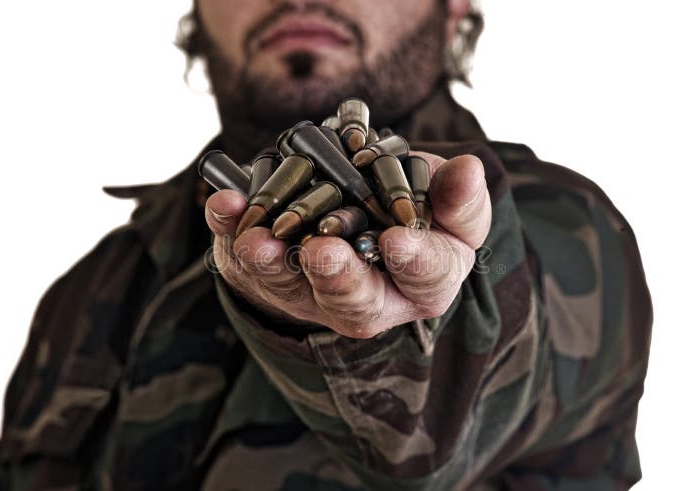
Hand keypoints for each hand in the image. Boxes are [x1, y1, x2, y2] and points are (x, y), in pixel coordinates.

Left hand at [204, 152, 491, 338]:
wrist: (360, 209)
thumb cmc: (414, 204)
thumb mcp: (444, 197)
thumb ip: (457, 192)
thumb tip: (470, 169)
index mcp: (424, 280)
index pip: (427, 278)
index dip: (414, 261)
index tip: (397, 241)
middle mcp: (371, 298)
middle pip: (355, 303)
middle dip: (338, 277)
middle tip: (323, 253)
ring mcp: (316, 293)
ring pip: (294, 288)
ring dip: (273, 263)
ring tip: (257, 240)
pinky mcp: (273, 275)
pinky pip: (246, 258)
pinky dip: (232, 227)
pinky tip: (223, 203)